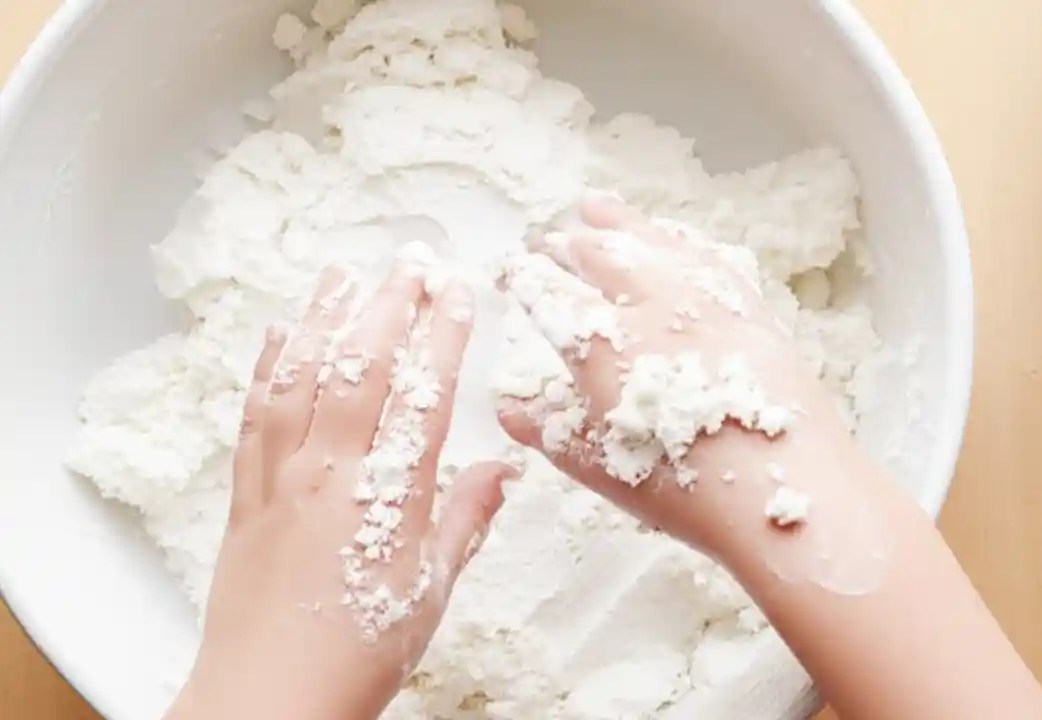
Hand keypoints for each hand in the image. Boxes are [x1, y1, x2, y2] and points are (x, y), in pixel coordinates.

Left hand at [166, 259, 513, 719]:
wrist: (267, 697)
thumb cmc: (355, 651)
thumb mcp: (432, 590)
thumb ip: (465, 519)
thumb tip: (501, 470)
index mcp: (386, 497)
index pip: (421, 395)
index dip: (443, 337)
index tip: (458, 293)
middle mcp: (329, 473)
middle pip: (360, 368)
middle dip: (388, 306)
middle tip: (411, 261)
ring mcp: (282, 477)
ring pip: (302, 377)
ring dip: (325, 319)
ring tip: (344, 274)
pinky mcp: (246, 493)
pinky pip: (256, 413)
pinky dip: (270, 366)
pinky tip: (282, 335)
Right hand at [498, 197, 860, 571]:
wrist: (784, 491)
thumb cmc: (684, 490)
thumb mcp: (596, 466)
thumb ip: (547, 427)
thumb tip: (509, 402)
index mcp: (600, 341)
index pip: (549, 293)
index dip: (525, 277)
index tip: (512, 271)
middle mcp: (650, 304)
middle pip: (599, 253)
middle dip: (566, 243)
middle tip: (548, 241)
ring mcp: (705, 299)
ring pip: (653, 242)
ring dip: (618, 222)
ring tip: (594, 206)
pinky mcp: (750, 307)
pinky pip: (706, 255)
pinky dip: (678, 240)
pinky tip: (674, 240)